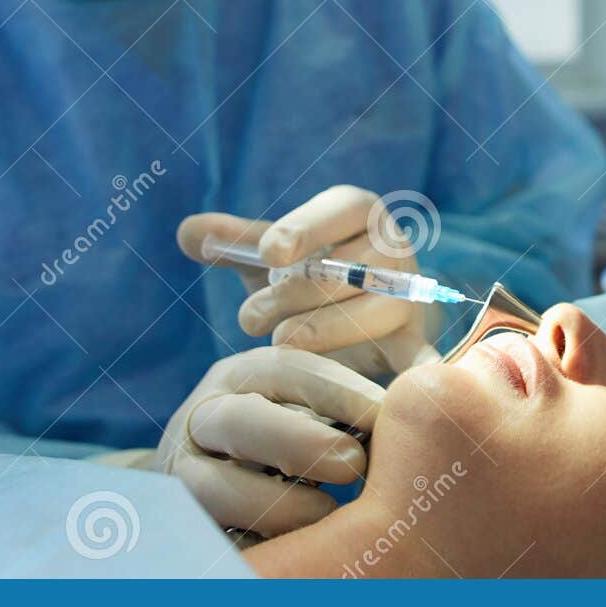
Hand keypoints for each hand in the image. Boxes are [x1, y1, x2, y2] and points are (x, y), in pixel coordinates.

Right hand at [154, 346, 383, 536]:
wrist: (204, 473)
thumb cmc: (285, 433)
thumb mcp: (303, 404)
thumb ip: (350, 404)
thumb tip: (427, 394)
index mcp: (243, 377)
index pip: (287, 371)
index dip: (337, 390)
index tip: (385, 415)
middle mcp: (205, 418)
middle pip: (241, 422)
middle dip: (300, 443)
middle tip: (353, 464)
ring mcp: (184, 474)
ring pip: (213, 488)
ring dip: (275, 504)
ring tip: (326, 515)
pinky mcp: (184, 525)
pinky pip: (209, 540)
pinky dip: (250, 547)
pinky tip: (294, 557)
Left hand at [180, 186, 440, 377]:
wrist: (366, 314)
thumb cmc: (311, 274)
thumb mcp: (276, 255)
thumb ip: (234, 241)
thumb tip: (187, 230)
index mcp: (360, 213)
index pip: (340, 209)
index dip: (306, 229)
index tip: (269, 253)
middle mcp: (393, 249)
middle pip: (349, 268)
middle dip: (293, 294)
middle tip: (249, 318)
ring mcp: (409, 296)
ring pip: (372, 312)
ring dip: (319, 331)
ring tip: (278, 344)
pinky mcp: (414, 341)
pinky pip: (418, 358)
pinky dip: (412, 374)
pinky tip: (384, 397)